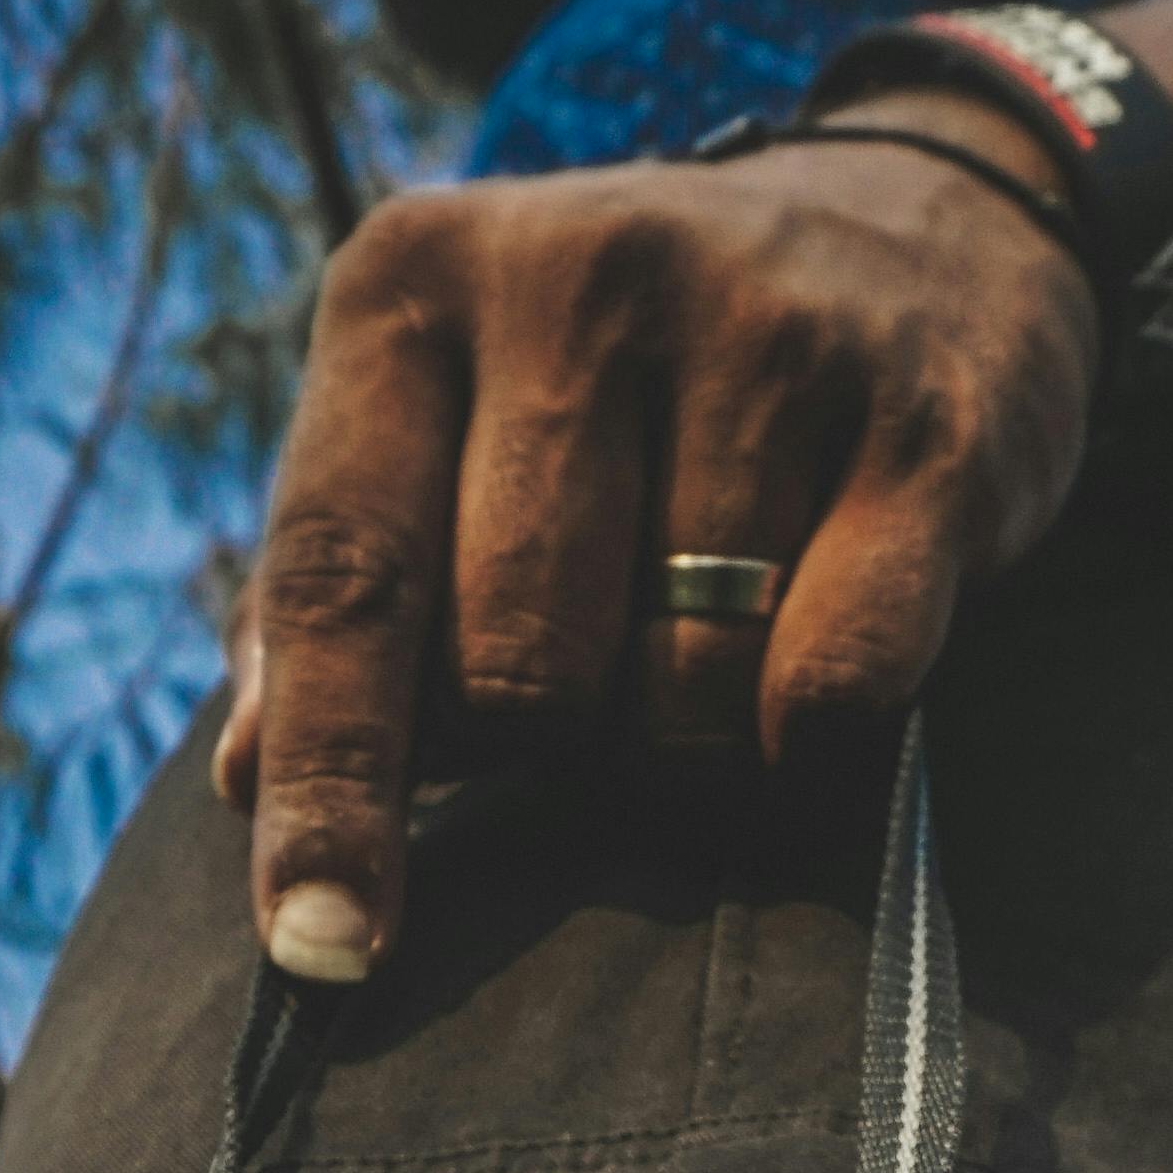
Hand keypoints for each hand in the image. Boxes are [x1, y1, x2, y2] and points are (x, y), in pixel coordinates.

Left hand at [216, 118, 1101, 974]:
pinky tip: (809, 663)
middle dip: (542, 737)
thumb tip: (247, 786)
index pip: (341, 578)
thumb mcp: (444, 427)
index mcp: (410, 283)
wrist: (916, 225)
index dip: (329, 782)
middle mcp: (580, 273)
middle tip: (589, 676)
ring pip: (682, 687)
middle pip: (516, 664)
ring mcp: (768, 331)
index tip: (318, 947)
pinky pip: (835, 686)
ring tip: (706, 643)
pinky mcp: (925, 421)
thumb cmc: (622, 384)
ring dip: (684, 740)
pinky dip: (809, 737)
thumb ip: (331, 602)